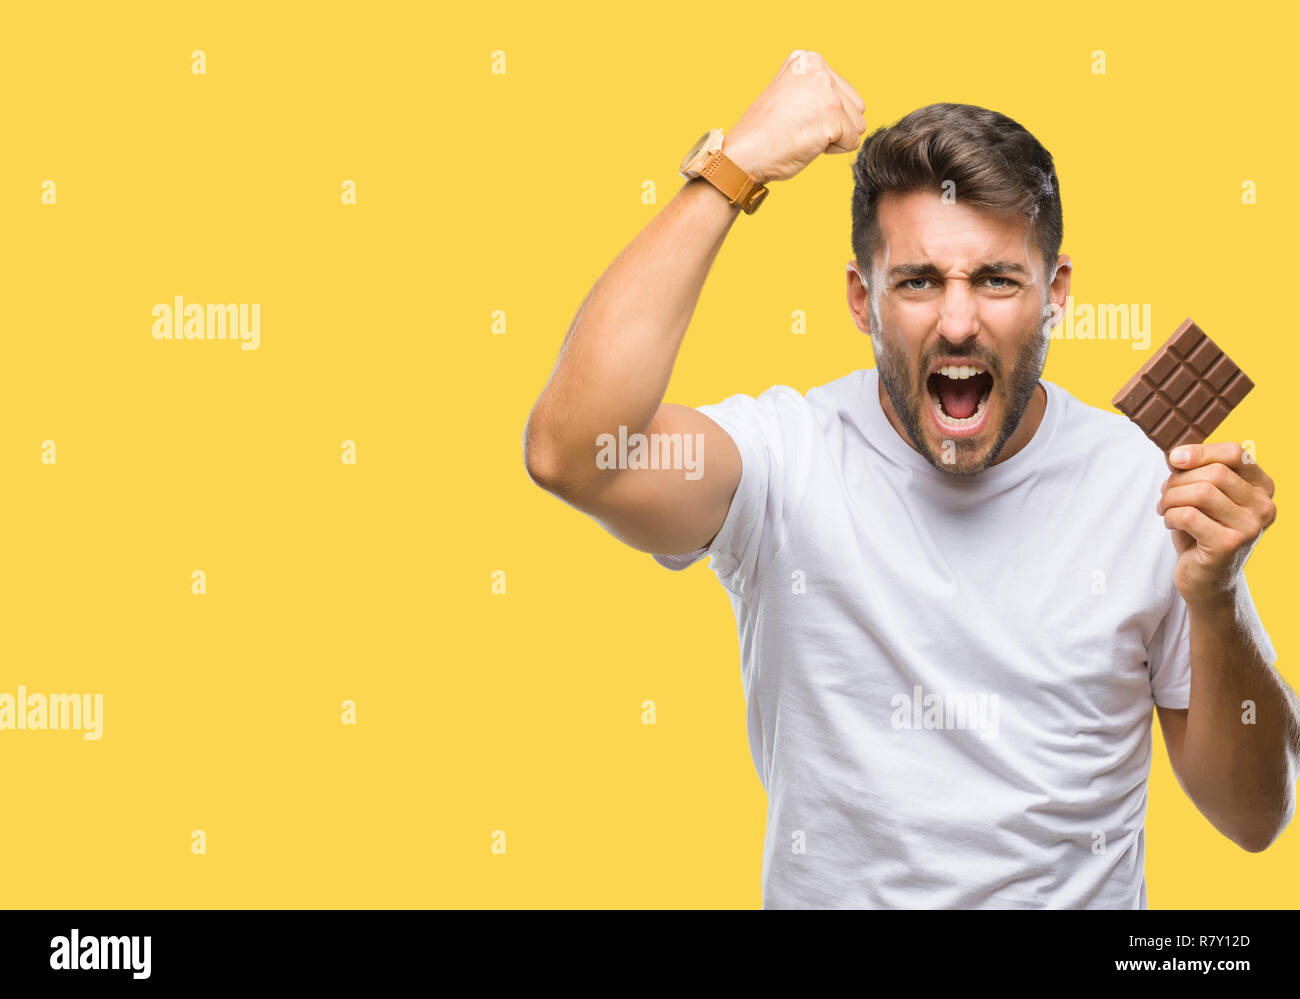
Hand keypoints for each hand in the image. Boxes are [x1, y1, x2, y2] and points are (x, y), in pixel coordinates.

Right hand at [722, 49, 866, 184]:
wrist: (743, 153)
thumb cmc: (764, 133)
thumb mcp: (791, 94)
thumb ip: (816, 89)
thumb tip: (847, 104)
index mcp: (807, 60)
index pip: (843, 91)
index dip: (823, 113)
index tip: (796, 118)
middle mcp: (819, 69)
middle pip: (855, 106)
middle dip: (834, 124)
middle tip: (800, 128)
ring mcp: (827, 91)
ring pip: (857, 124)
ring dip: (835, 137)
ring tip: (804, 135)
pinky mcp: (833, 116)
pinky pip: (852, 141)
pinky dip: (833, 150)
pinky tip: (807, 144)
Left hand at [1156, 442, 1276, 610]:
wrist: (1206, 580)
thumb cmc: (1202, 532)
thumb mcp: (1202, 496)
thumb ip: (1196, 472)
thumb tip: (1177, 456)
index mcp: (1262, 488)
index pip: (1235, 453)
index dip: (1200, 452)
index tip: (1174, 459)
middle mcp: (1264, 506)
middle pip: (1214, 473)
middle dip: (1178, 481)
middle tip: (1165, 495)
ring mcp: (1250, 527)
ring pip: (1201, 492)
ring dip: (1171, 498)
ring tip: (1165, 509)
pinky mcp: (1229, 545)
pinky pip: (1189, 516)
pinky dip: (1171, 516)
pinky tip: (1171, 524)